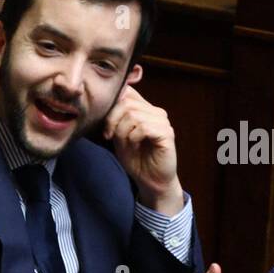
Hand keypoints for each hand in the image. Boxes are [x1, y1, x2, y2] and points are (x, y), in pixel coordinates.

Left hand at [104, 82, 182, 214]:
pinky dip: (133, 137)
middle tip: (109, 136)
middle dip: (112, 120)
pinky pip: (144, 127)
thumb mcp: (119, 136)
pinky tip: (135, 145)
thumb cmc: (135, 159)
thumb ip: (115, 119)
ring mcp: (163, 122)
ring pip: (133, 115)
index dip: (111, 105)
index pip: (127, 91)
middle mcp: (156, 112)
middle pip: (126, 102)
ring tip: (126, 143)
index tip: (106, 127)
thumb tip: (107, 102)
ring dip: (122, 131)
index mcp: (145, 109)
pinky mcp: (167, 133)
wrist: (151, 181)